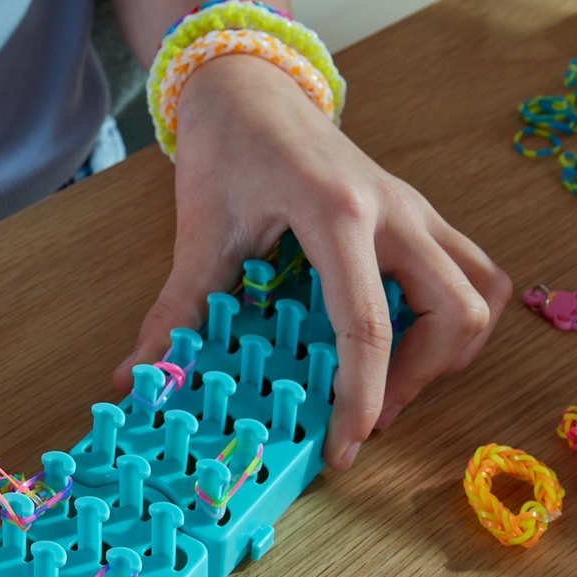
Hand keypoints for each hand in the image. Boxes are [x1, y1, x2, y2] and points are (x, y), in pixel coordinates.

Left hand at [114, 54, 511, 468]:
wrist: (252, 89)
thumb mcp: (199, 233)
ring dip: (450, 351)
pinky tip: (407, 340)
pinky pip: (471, 269)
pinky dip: (454, 316)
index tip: (344, 450)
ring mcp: (414, 210)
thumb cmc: (227, 149)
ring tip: (393, 384)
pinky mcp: (418, 214)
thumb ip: (174, 310)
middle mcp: (393, 211)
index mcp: (337, 215)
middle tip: (368, 415)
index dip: (361, 399)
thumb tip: (133, 379)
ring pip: (480, 290)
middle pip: (456, 312)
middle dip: (419, 380)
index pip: (368, 325)